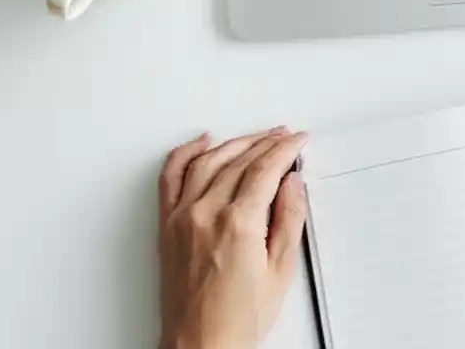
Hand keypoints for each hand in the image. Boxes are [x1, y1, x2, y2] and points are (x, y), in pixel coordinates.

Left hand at [157, 128, 309, 348]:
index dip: (286, 149)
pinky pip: (171, 177)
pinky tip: (201, 143)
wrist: (200, 347)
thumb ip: (289, 220)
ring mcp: (181, 218)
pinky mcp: (166, 227)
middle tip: (284, 136)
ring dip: (234, 143)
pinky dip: (185, 154)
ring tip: (255, 137)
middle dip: (265, 142)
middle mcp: (205, 215)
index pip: (265, 169)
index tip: (298, 141)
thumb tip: (293, 185)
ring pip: (207, 161)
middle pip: (239, 160)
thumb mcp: (280, 271)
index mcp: (237, 224)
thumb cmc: (236, 321)